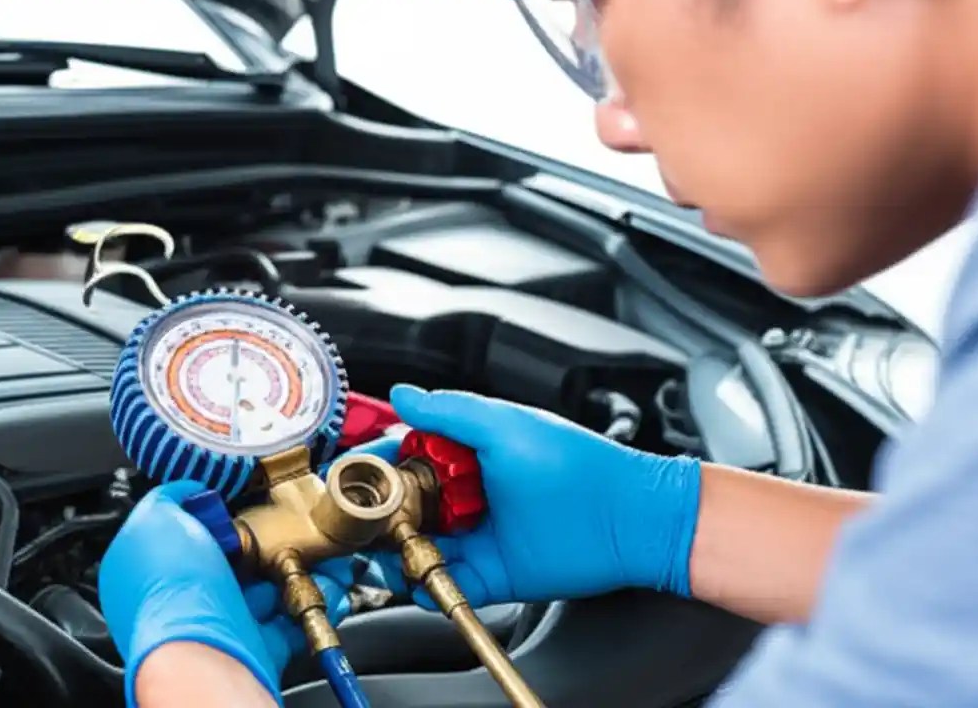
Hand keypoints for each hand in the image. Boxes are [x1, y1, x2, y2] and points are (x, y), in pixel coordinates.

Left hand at [98, 481, 352, 705]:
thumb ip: (172, 496)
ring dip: (303, 569)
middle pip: (239, 558)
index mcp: (154, 567)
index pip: (192, 530)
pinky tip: (331, 586)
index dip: (224, 513)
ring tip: (327, 554)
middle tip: (300, 525)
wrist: (203, 654)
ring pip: (270, 589)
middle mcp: (186, 598)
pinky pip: (291, 622)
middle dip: (276, 540)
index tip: (252, 499)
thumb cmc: (172, 590)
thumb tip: (190, 488)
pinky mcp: (255, 649)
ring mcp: (222, 625)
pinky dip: (316, 602)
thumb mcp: (158, 518)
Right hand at [361, 384, 701, 607]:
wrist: (628, 519)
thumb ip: (447, 411)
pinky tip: (405, 575)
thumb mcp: (503, 424)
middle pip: (401, 506)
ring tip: (367, 553)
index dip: (373, 465)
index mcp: (466, 454)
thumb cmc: (577, 466)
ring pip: (415, 545)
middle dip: (371, 514)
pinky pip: (442, 582)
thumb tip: (402, 395)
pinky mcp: (489, 574)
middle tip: (349, 521)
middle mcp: (466, 495)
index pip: (404, 457)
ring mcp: (476, 536)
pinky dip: (419, 582)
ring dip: (388, 550)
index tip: (348, 475)